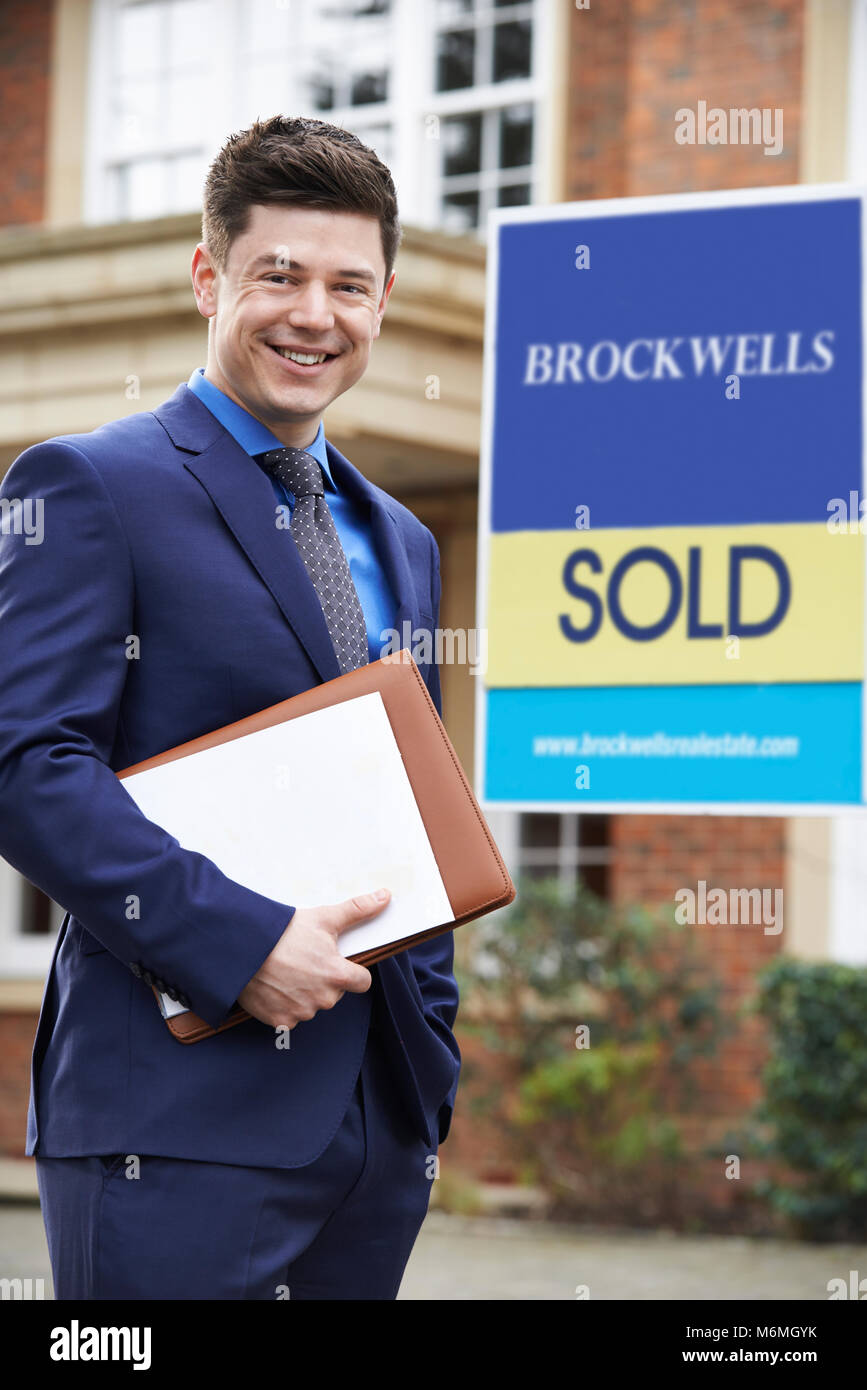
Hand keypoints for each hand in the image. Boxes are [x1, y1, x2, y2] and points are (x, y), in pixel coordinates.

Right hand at [238, 890, 388, 1028]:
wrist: (242, 948)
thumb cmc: (283, 932)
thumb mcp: (323, 917)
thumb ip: (358, 910)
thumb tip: (386, 896)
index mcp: (338, 975)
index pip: (362, 981)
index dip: (353, 971)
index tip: (338, 963)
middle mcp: (323, 998)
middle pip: (335, 993)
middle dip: (324, 980)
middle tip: (304, 962)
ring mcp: (301, 1012)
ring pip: (313, 1005)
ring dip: (304, 994)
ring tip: (286, 972)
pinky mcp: (281, 1022)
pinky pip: (290, 1018)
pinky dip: (284, 1006)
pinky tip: (275, 987)